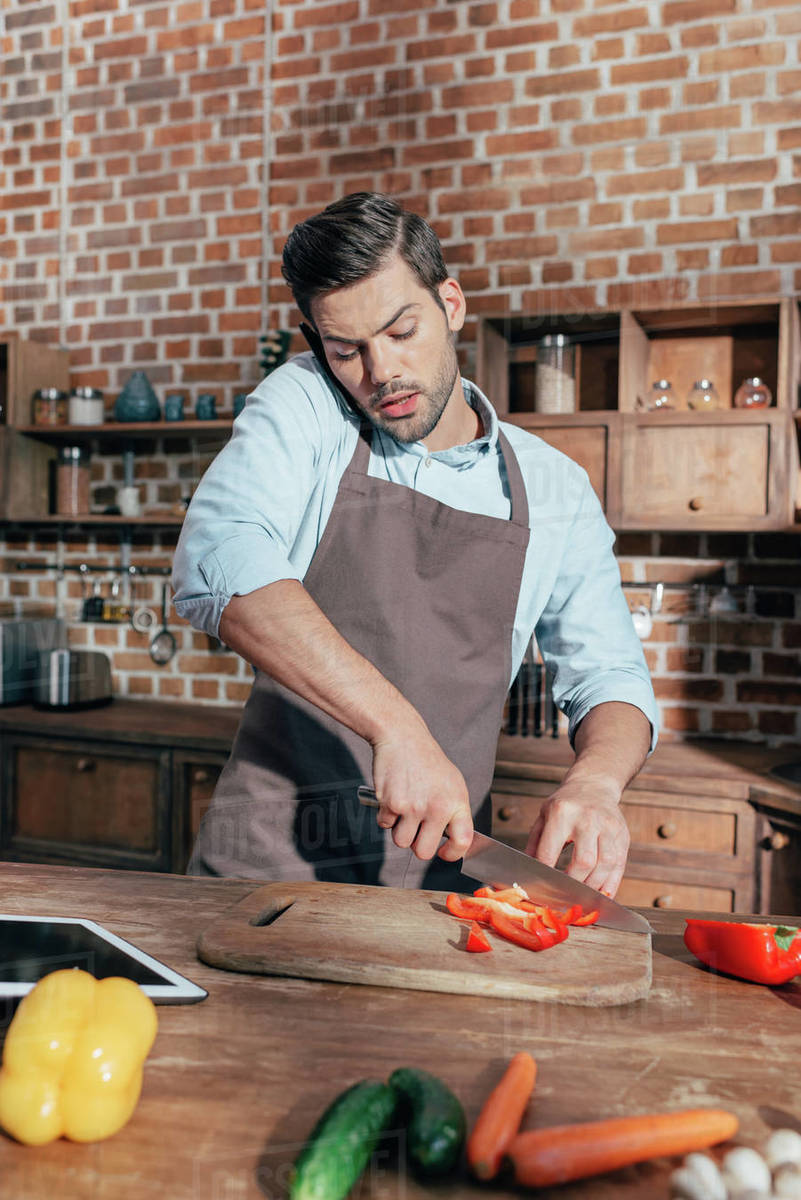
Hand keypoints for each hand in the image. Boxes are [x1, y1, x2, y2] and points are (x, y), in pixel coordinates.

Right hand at [370, 721, 472, 862]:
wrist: (403, 738)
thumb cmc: (427, 761)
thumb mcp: (453, 783)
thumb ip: (453, 811)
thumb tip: (453, 840)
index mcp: (457, 802)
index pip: (462, 841)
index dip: (452, 853)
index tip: (443, 852)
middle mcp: (437, 807)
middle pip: (424, 852)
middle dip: (417, 845)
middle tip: (416, 830)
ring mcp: (413, 807)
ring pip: (401, 841)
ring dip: (399, 830)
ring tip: (404, 810)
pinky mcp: (391, 803)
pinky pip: (384, 825)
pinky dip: (385, 816)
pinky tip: (392, 797)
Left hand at [524, 777, 629, 897]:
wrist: (594, 784)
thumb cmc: (565, 804)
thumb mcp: (544, 816)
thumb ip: (535, 844)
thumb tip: (529, 872)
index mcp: (562, 812)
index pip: (551, 851)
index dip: (546, 874)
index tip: (542, 887)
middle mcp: (588, 819)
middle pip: (584, 861)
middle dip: (573, 884)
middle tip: (564, 895)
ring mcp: (609, 826)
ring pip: (605, 865)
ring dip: (593, 887)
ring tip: (581, 896)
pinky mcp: (623, 835)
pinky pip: (620, 865)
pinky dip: (611, 884)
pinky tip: (601, 893)